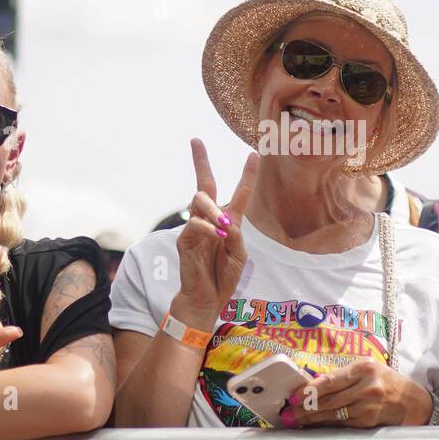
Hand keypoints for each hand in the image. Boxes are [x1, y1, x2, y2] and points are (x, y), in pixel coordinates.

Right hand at [171, 139, 258, 330]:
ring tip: (224, 226)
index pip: (239, 193)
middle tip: (195, 140)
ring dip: (213, 210)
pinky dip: (207, 228)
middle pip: (205, 184)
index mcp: (228, 222)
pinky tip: (216, 235)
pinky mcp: (184, 240)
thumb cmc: (222, 277)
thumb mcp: (239, 255)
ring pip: (200, 201)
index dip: (247, 175)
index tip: (254, 155)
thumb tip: (224, 222)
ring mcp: (195, 228)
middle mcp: (210, 220)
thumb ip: (236, 236)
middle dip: (200, 161)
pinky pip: (194, 224)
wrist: (206, 299)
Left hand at [281, 360, 431, 427]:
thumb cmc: (388, 382)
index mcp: (364, 368)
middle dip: (305, 408)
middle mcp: (367, 386)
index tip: (294, 397)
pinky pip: (342, 424)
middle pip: (329, 400)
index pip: (330, 380)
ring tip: (295, 422)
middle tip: (288, 413)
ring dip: (311, 420)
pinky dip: (326, 426)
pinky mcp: (369, 422)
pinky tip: (314, 427)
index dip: (309, 390)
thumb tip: (313, 386)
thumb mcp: (368, 370)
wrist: (414, 402)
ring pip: (333, 415)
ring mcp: (369, 406)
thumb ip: (344, 376)